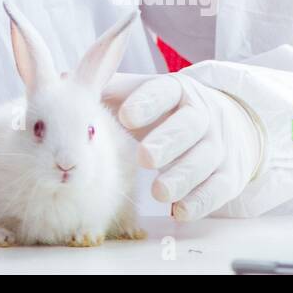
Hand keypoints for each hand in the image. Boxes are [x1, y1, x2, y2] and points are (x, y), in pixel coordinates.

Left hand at [103, 71, 263, 220]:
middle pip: (189, 125)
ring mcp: (219, 146)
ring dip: (182, 178)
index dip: (146, 103)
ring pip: (205, 160)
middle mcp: (202, 115)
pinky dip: (200, 202)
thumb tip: (63, 80)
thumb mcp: (143, 93)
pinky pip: (218, 189)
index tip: (125, 117)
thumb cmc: (168, 110)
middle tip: (143, 158)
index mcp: (177, 90)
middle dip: (167, 142)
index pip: (163, 90)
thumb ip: (109, 89)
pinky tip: (179, 211)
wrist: (227, 124)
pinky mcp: (229, 175)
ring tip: (157, 192)